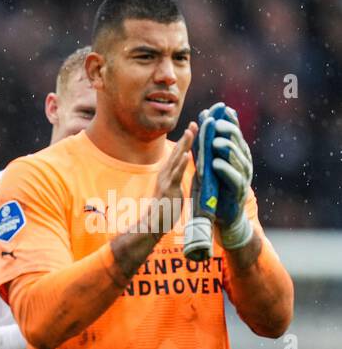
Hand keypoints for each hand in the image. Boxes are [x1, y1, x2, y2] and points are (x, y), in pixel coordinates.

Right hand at [144, 120, 196, 236]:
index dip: (187, 140)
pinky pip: (176, 175)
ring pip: (177, 159)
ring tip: (192, 131)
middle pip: (178, 151)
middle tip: (195, 122)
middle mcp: (166, 174)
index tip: (195, 126)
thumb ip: (177, 179)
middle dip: (187, 136)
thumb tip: (184, 174)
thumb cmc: (164, 210)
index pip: (179, 153)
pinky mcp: (169, 190)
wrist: (153, 225)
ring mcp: (167, 181)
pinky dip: (181, 164)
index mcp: (168, 174)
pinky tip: (188, 154)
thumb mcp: (173, 190)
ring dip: (185, 144)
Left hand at [206, 108, 253, 249]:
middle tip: (216, 122)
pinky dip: (225, 170)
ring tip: (216, 141)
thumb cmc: (214, 186)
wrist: (221, 215)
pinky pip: (233, 178)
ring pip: (237, 159)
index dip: (228, 120)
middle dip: (227, 131)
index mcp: (236, 153)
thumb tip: (202, 121)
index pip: (234, 133)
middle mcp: (243, 162)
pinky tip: (216, 163)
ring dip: (226, 149)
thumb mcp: (208, 162)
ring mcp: (242, 176)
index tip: (220, 108)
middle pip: (237, 142)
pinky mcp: (237, 191)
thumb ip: (206, 145)